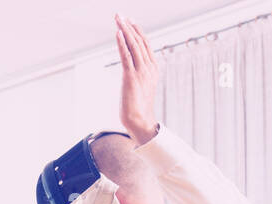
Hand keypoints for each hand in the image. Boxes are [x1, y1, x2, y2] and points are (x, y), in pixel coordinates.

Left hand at [115, 14, 158, 143]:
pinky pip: (126, 56)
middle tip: (120, 14)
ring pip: (133, 45)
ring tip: (118, 19)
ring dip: (125, 30)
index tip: (130, 21)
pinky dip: (122, 43)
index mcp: (153, 69)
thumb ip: (138, 76)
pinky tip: (118, 33)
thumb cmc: (138, 108)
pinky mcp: (131, 77)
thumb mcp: (141, 88)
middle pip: (138, 41)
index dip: (137, 31)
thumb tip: (131, 72)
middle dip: (128, 26)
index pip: (145, 45)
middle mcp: (149, 67)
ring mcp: (141, 72)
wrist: (140, 122)